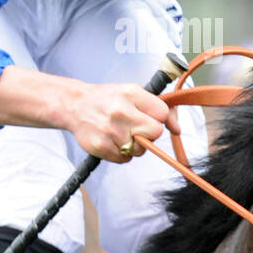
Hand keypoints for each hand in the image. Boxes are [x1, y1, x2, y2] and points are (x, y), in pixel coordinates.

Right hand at [63, 81, 177, 161]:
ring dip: (134, 146)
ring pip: (140, 150)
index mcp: (131, 94)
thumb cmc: (106, 99)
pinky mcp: (101, 146)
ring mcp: (111, 130)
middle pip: (155, 133)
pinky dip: (122, 154)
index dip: (159, 119)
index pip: (162, 113)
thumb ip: (157, 107)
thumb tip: (177, 128)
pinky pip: (125, 159)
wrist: (75, 105)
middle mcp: (121, 111)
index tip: (150, 118)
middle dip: (149, 133)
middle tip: (136, 128)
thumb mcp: (132, 93)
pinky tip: (113, 141)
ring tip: (121, 133)